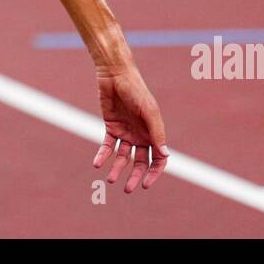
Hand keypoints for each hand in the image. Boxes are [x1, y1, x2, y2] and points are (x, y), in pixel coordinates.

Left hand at [92, 65, 168, 192]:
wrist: (115, 74)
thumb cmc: (136, 90)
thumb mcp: (149, 112)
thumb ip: (157, 133)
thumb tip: (165, 155)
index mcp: (154, 133)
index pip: (158, 159)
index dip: (154, 173)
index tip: (146, 184)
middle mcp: (141, 135)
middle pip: (140, 162)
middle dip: (135, 177)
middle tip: (128, 189)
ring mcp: (126, 132)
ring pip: (123, 157)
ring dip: (117, 169)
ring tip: (110, 179)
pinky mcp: (111, 127)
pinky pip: (107, 146)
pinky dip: (103, 156)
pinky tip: (98, 164)